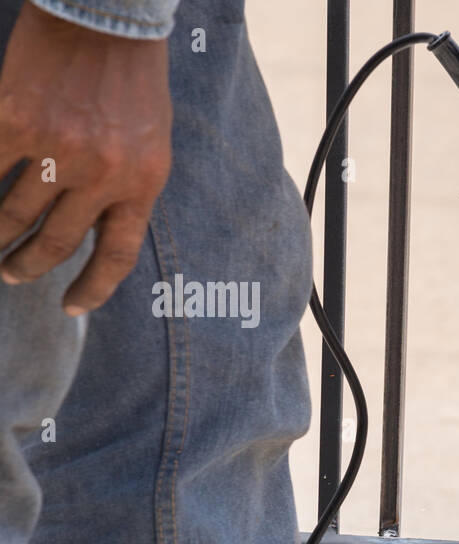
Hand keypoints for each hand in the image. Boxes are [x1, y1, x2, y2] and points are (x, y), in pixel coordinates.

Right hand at [0, 1, 171, 315]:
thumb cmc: (133, 80)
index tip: (71, 306)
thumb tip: (98, 230)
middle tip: (14, 273)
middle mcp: (101, 175)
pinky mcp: (14, 122)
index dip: (91, 289)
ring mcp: (56, 150)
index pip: (114, 256)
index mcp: (142, 184)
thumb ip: (127, 187)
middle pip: (57, 243)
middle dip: (31, 266)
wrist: (106, 18)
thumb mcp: (150, 144)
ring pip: (15, 214)